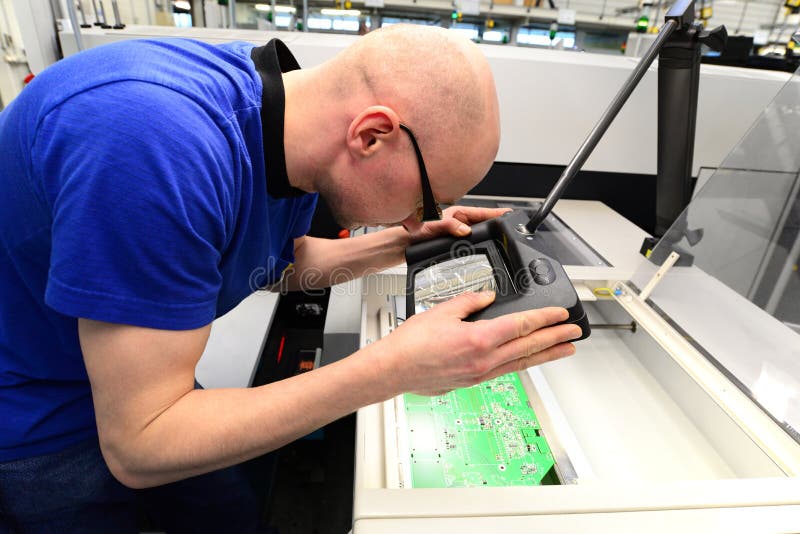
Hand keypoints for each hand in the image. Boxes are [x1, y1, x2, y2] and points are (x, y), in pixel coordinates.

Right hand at [374, 291, 580, 395]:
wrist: (393, 370)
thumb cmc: (410, 344)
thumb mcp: (442, 310)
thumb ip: (470, 301)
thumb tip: (488, 296)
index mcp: (479, 339)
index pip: (522, 325)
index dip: (545, 318)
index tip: (561, 313)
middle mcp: (484, 360)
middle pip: (529, 346)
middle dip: (555, 338)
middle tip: (575, 332)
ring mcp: (480, 374)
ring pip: (522, 362)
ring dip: (546, 355)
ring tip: (565, 350)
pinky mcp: (473, 381)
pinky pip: (506, 370)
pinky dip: (522, 362)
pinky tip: (529, 359)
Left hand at [405, 206, 509, 243]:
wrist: (405, 245)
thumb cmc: (416, 232)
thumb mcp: (433, 226)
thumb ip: (448, 226)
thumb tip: (465, 230)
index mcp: (458, 213)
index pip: (482, 212)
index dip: (497, 214)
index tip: (510, 214)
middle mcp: (460, 222)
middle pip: (484, 223)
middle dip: (496, 227)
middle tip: (509, 231)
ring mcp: (459, 232)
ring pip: (479, 234)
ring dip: (487, 237)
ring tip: (500, 241)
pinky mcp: (456, 242)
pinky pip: (472, 243)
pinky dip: (479, 246)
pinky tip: (484, 251)